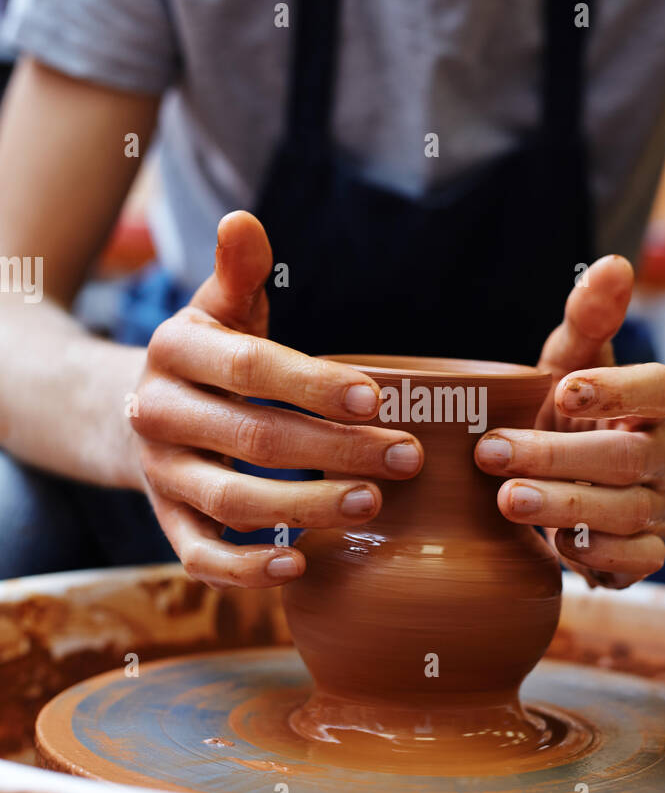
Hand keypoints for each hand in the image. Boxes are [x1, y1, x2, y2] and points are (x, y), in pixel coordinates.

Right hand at [130, 211, 422, 587]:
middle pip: (253, 438)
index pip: (249, 367)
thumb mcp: (218, 308)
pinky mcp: (165, 523)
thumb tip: (245, 221)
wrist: (129, 409)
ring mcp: (159, 473)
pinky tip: (302, 565)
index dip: (315, 385)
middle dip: (337, 451)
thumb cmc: (206, 355)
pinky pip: (200, 558)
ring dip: (306, 508)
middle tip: (407, 458)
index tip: (378, 401)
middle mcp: (157, 412)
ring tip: (373, 503)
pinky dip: (247, 571)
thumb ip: (237, 272)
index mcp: (174, 349)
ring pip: (232, 502)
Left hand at [475, 255, 664, 588]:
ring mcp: (655, 508)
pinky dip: (597, 558)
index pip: (661, 389)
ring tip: (506, 500)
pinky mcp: (641, 555)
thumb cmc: (572, 409)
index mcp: (650, 405)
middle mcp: (662, 457)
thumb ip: (589, 316)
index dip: (618, 390)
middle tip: (493, 452)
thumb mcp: (572, 360)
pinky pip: (638, 563)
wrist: (587, 478)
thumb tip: (613, 263)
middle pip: (627, 458)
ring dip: (564, 506)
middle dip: (558, 456)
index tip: (564, 388)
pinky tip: (554, 547)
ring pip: (627, 513)